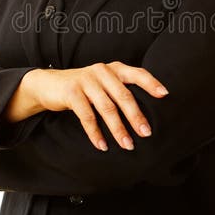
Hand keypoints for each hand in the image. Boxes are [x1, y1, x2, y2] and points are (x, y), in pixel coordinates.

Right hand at [12, 62, 169, 151]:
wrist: (49, 84)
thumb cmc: (84, 87)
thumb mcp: (103, 84)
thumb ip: (120, 90)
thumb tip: (145, 115)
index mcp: (114, 69)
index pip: (137, 73)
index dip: (151, 83)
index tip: (165, 95)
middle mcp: (102, 71)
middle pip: (124, 96)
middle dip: (136, 116)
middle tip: (146, 133)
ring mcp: (86, 80)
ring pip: (107, 108)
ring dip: (118, 129)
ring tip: (127, 145)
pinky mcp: (72, 92)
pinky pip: (86, 116)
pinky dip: (95, 133)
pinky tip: (102, 146)